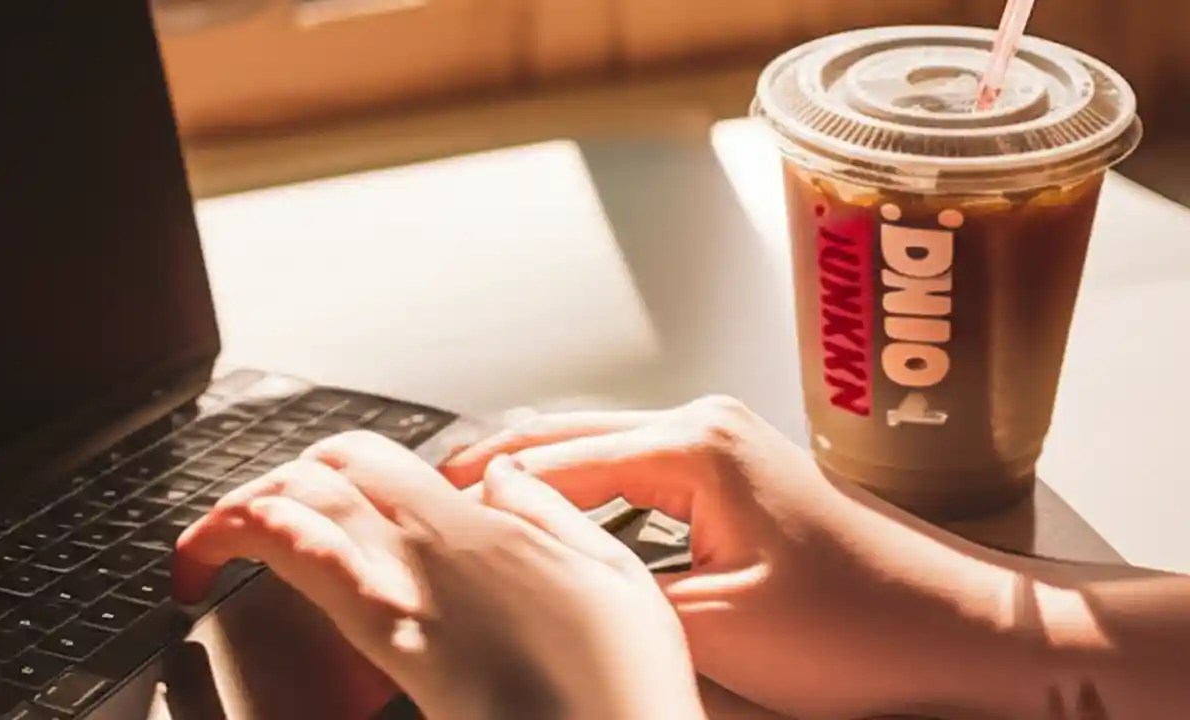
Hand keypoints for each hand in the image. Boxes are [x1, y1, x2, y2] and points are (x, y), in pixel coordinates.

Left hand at [173, 431, 705, 719]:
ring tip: (213, 542)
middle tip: (249, 522)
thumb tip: (503, 476)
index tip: (308, 501)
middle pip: (330, 470)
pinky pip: (318, 563)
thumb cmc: (623, 683)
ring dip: (248, 504)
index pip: (378, 460)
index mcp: (488, 525)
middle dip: (277, 480)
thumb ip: (552, 515)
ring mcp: (414, 583)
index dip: (326, 468)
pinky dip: (268, 536)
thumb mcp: (614, 573)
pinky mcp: (396, 639)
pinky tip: (226, 553)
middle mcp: (440, 542)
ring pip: (311, 500)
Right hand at [441, 396, 1031, 718]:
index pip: (551, 462)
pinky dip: (583, 489)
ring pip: (597, 447)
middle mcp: (701, 424)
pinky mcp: (732, 471)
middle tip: (426, 499)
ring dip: (538, 476)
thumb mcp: (713, 627)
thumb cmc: (858, 626)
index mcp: (691, 446)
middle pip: (565, 435)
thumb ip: (611, 589)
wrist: (953, 628)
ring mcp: (719, 442)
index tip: (426, 514)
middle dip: (496, 465)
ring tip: (475, 512)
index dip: (483, 493)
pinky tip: (554, 519)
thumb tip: (538, 579)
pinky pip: (632, 468)